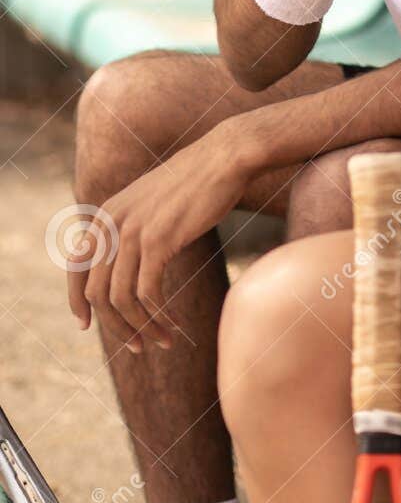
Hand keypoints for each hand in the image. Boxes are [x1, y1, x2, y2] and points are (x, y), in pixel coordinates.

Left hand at [67, 126, 250, 351]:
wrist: (224, 157)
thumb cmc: (196, 182)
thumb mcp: (150, 201)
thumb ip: (131, 225)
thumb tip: (125, 261)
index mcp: (106, 213)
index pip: (74, 266)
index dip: (76, 300)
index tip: (86, 325)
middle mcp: (112, 223)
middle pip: (96, 291)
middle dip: (115, 326)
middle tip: (138, 346)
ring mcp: (133, 231)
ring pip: (121, 299)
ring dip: (140, 328)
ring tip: (161, 343)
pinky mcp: (158, 240)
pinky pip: (148, 294)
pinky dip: (159, 317)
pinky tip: (175, 328)